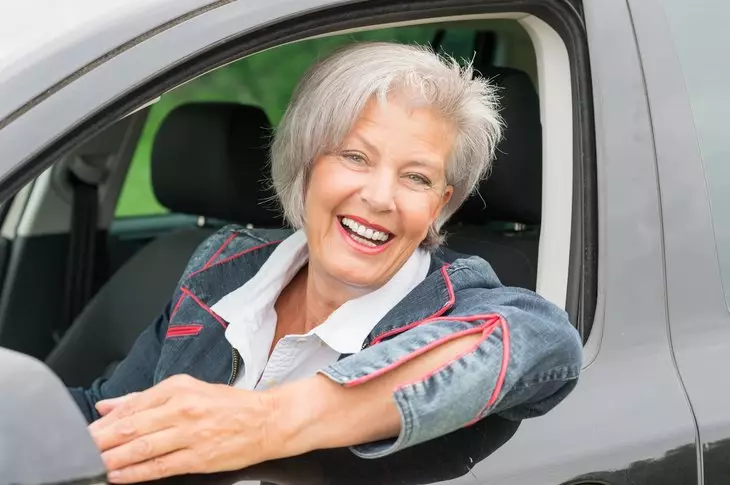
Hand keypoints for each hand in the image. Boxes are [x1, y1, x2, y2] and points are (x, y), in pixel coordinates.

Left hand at [88, 374, 277, 482]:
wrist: (267, 421)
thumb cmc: (230, 406)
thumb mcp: (189, 390)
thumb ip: (146, 398)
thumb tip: (109, 405)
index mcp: (178, 388)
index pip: (132, 405)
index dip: (105, 422)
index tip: (86, 432)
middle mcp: (183, 408)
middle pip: (132, 426)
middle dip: (102, 441)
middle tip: (80, 451)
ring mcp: (191, 434)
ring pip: (142, 446)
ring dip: (113, 458)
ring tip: (94, 465)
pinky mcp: (199, 457)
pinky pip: (160, 466)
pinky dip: (137, 472)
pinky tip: (120, 476)